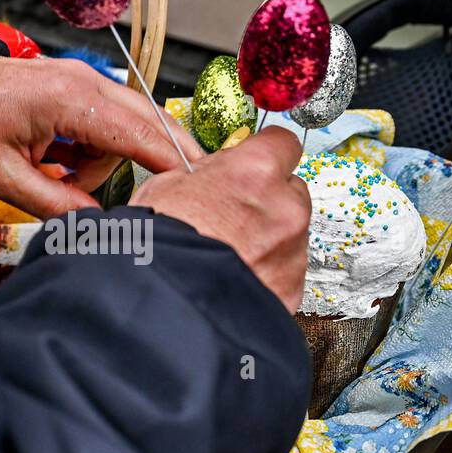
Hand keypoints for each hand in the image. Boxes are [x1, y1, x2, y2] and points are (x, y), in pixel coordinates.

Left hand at [0, 56, 203, 217]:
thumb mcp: (5, 177)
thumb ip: (56, 203)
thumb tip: (97, 225)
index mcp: (69, 101)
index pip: (137, 134)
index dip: (171, 159)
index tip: (200, 179)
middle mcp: (86, 82)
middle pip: (149, 121)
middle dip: (162, 155)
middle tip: (179, 186)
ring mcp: (85, 79)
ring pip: (129, 126)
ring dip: (106, 160)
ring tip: (62, 176)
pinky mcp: (81, 85)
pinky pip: (110, 121)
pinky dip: (97, 147)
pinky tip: (64, 161)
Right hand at [131, 127, 309, 310]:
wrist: (164, 310)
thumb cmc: (158, 251)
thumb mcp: (167, 187)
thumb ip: (208, 174)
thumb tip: (216, 172)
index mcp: (256, 172)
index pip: (282, 142)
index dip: (265, 153)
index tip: (255, 162)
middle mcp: (285, 208)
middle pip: (290, 190)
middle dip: (267, 200)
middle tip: (232, 217)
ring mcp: (293, 252)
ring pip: (291, 233)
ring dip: (268, 240)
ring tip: (228, 255)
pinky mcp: (292, 289)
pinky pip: (286, 272)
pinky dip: (267, 274)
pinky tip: (235, 278)